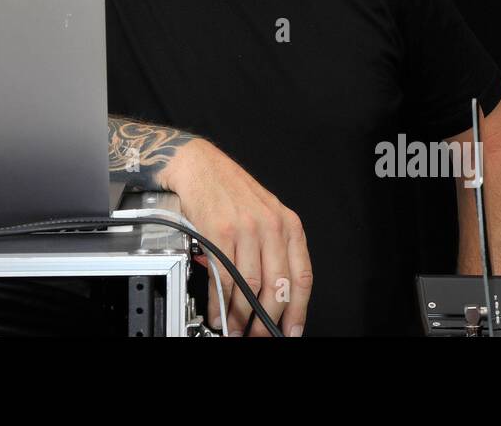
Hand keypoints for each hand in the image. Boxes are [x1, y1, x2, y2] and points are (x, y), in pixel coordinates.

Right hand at [160, 140, 311, 336]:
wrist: (199, 166)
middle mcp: (271, 226)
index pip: (301, 276)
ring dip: (241, 316)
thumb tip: (272, 294)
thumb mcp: (264, 214)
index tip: (290, 331)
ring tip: (235, 328)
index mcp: (288, 224)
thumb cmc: (230, 190)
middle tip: (257, 335)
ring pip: (250, 286)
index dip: (298, 311)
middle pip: (277, 287)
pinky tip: (218, 311)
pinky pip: (224, 277)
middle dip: (266, 320)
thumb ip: (273, 250)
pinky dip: (220, 301)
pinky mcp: (220, 232)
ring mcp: (246, 229)